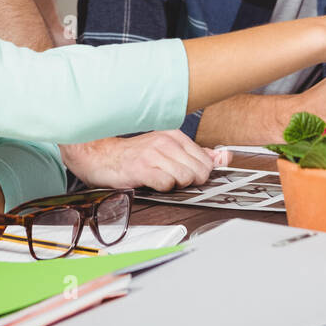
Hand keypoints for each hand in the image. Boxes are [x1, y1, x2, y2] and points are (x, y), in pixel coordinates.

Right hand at [60, 131, 229, 191]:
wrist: (101, 156)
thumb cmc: (134, 155)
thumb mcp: (167, 149)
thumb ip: (196, 154)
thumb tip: (224, 158)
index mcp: (175, 136)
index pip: (207, 161)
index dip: (200, 174)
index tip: (190, 177)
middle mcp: (166, 142)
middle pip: (200, 172)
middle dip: (191, 182)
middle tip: (174, 180)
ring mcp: (154, 154)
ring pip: (185, 178)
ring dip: (175, 185)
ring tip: (161, 180)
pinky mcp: (142, 168)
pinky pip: (166, 185)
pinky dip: (162, 189)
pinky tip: (152, 183)